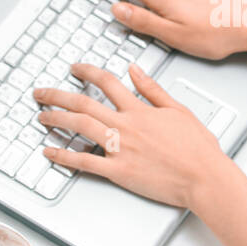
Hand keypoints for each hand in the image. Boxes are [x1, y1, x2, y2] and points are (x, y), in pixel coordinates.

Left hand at [32, 62, 234, 210]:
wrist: (204, 177)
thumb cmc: (198, 148)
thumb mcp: (178, 110)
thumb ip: (153, 89)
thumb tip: (135, 70)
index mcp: (141, 110)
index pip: (107, 82)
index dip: (87, 71)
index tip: (74, 68)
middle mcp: (127, 126)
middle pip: (84, 103)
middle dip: (58, 95)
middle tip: (42, 92)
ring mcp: (121, 149)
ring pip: (80, 126)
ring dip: (57, 118)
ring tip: (42, 115)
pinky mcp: (119, 171)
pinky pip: (85, 162)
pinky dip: (64, 156)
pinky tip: (50, 151)